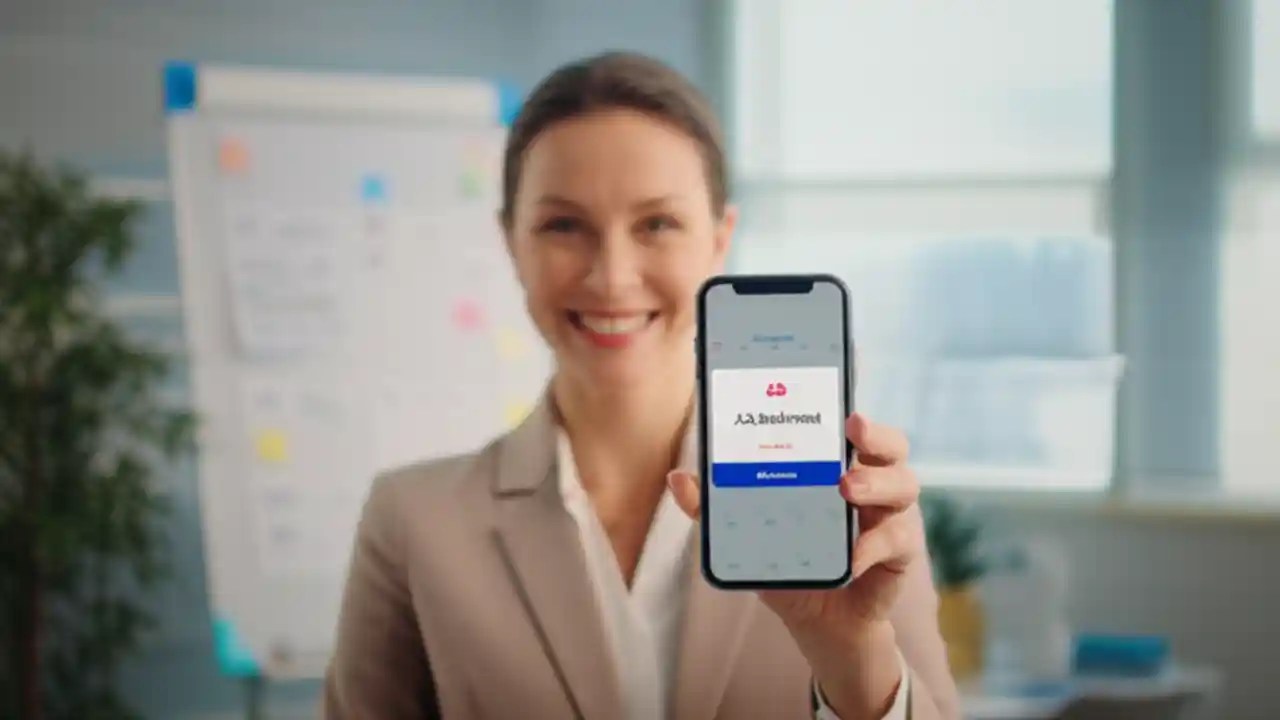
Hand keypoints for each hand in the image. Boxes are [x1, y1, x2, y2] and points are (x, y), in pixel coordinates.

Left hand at [668, 412, 922, 718]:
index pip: (858, 428)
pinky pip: (897, 541)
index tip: (844, 409)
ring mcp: (891, 515)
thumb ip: (715, 507)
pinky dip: (873, 546)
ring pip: (904, 485)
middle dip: (876, 435)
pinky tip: (852, 556)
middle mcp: (874, 481)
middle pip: (893, 446)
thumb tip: (677, 479)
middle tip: (851, 433)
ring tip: (847, 488)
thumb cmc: (789, 557)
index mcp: (840, 463)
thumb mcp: (749, 533)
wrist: (818, 618)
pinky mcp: (899, 552)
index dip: (857, 415)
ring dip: (877, 483)